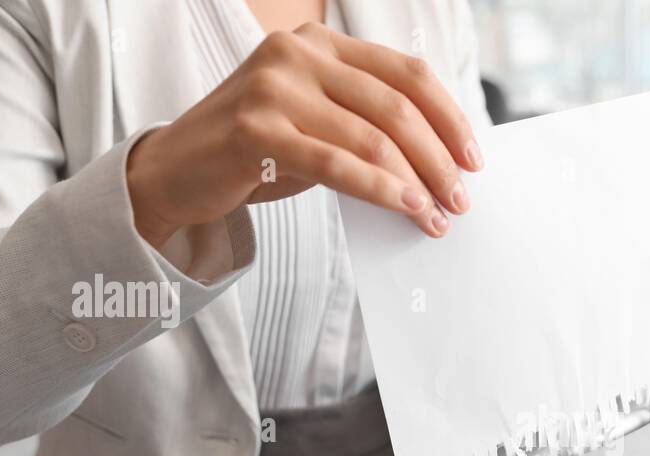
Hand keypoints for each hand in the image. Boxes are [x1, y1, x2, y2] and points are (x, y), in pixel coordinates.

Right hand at [126, 22, 482, 246]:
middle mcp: (298, 53)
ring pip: (372, 139)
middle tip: (462, 200)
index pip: (406, 73)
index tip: (474, 159)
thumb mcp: (316, 122)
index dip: (449, 117)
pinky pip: (336, 164)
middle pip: (396, 108)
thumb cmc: (257, 151)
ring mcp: (273, 87)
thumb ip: (365, 124)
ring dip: (417, 183)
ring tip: (438, 218)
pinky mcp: (255, 130)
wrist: (175, 172)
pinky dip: (381, 190)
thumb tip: (440, 162)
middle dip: (439, 159)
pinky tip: (407, 209)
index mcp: (320, 42)